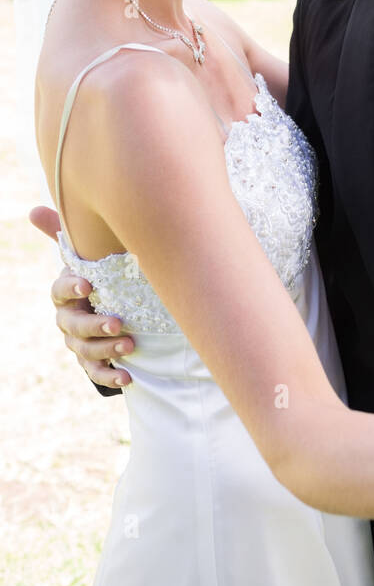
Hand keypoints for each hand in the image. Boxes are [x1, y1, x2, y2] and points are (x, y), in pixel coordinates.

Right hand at [30, 206, 133, 387]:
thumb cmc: (97, 277)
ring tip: (130, 344)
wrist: (109, 309)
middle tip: (118, 322)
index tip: (88, 284)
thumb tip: (33, 210)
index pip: (59, 291)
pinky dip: (111, 375)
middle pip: (73, 325)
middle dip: (94, 325)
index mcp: (65, 293)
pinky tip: (128, 375)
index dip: (71, 288)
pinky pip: (96, 372)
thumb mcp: (85, 256)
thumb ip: (62, 236)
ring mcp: (79, 343)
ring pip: (85, 350)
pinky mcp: (93, 361)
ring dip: (107, 349)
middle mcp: (68, 320)